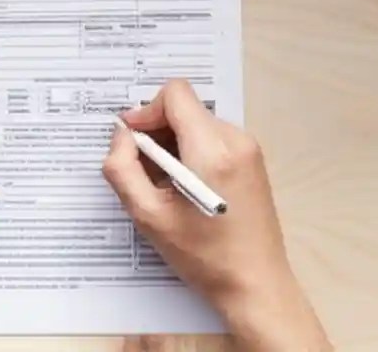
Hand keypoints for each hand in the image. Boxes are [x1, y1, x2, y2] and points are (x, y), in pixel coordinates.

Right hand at [102, 80, 329, 351]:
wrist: (256, 284)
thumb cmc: (204, 256)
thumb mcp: (148, 216)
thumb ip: (123, 169)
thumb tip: (122, 137)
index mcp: (212, 149)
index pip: (176, 94)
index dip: (146, 111)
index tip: (132, 141)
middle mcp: (236, 140)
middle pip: (185, 109)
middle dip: (157, 132)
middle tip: (143, 172)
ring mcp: (249, 149)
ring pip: (197, 124)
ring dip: (173, 145)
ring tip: (164, 187)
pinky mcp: (252, 162)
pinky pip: (213, 139)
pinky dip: (191, 153)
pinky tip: (185, 189)